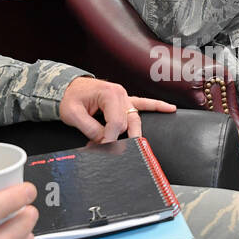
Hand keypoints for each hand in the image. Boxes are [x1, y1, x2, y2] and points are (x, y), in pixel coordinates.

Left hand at [58, 76, 175, 143]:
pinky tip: (170, 109)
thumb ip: (90, 128)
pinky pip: (144, 104)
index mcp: (108, 94)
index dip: (109, 139)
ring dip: (136, 134)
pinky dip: (157, 106)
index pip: (115, 122)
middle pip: (126, 122)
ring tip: (137, 146)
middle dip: (119, 139)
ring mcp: (124, 97)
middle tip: (112, 151)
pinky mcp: (125, 100)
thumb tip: (103, 142)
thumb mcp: (73, 114)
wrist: (68, 86)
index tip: (101, 148)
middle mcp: (120, 94)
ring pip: (136, 119)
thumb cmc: (70, 97)